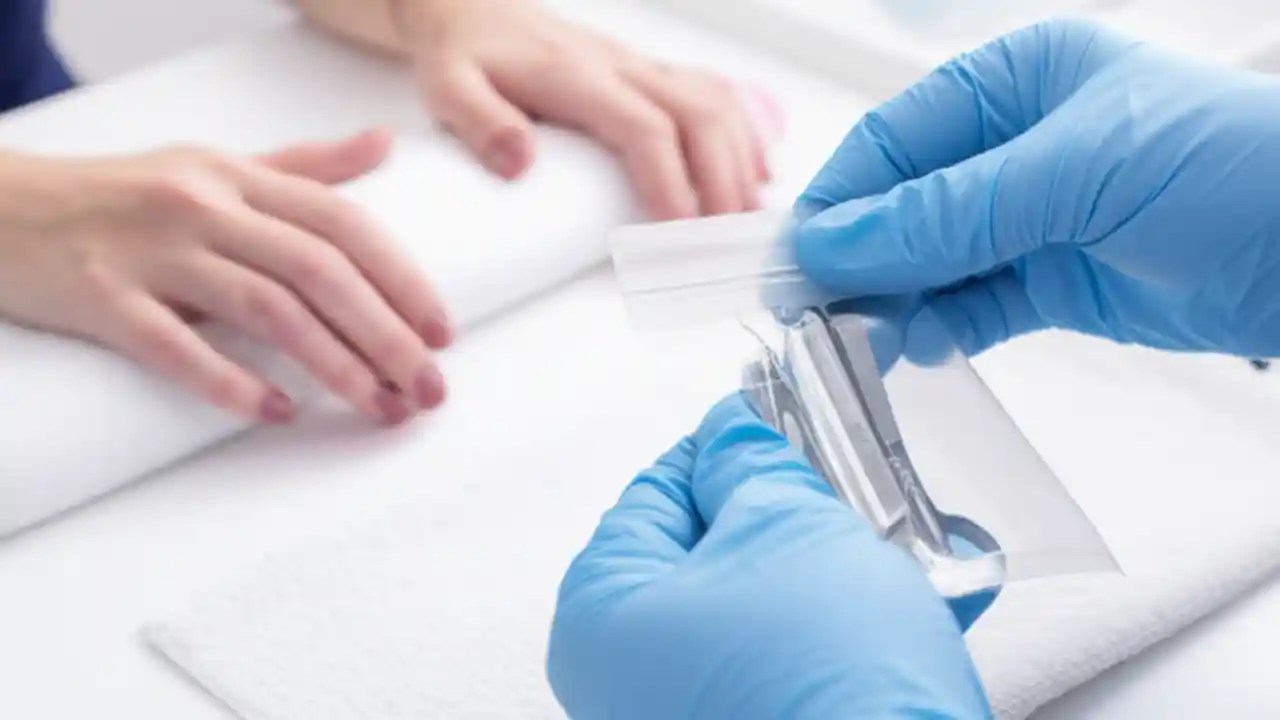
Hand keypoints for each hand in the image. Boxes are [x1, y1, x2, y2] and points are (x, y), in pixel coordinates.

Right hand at [0, 129, 451, 424]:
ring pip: (263, 307)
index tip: (443, 331)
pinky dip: (230, 381)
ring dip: (333, 364)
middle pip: (318, 270)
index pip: (342, 224)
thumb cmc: (122, 192)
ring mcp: (150, 251)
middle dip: (385, 334)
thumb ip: (304, 166)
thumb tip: (385, 145)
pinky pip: (173, 345)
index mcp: (237, 178)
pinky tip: (277, 411)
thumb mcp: (215, 165)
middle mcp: (202, 207)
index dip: (402, 278)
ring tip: (378, 408)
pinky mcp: (99, 296)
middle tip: (428, 388)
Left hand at [394, 0, 778, 218]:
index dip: (671, 181)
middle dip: (722, 181)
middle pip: (699, 117)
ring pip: (716, 104)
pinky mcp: (649, 73)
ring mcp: (641, 67)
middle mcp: (621, 67)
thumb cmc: (464, 54)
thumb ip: (480, 123)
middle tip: (726, 240)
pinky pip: (713, 94)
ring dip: (742, 160)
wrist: (469, 11)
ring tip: (750, 218)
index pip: (645, 129)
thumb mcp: (447, 87)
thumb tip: (521, 163)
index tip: (680, 230)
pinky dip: (743, 133)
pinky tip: (755, 171)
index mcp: (577, 76)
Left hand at [548, 395, 990, 718]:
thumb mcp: (787, 528)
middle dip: (798, 510)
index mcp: (603, 613)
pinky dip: (857, 629)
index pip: (655, 493)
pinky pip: (800, 666)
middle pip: (713, 555)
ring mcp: (693, 714)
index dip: (723, 444)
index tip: (775, 418)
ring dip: (843, 567)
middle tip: (854, 474)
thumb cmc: (822, 671)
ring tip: (915, 532)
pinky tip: (936, 594)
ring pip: (768, 611)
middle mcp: (631, 677)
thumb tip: (731, 432)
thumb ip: (751, 464)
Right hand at [793, 20, 1279, 358]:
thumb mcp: (1076, 172)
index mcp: (1017, 80)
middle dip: (859, 255)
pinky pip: (973, 304)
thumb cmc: (1235, 166)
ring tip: (857, 341)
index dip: (841, 198)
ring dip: (892, 299)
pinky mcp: (1055, 281)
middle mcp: (1018, 143)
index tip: (797, 256)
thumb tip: (837, 241)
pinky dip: (939, 327)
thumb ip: (948, 213)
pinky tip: (916, 346)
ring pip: (931, 260)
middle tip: (811, 310)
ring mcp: (1034, 215)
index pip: (897, 140)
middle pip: (905, 203)